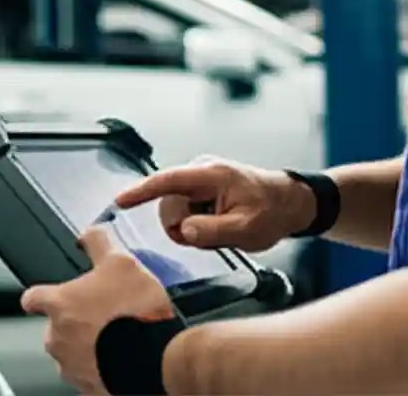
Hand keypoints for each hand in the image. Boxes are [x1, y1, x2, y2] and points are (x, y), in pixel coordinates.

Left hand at [20, 227, 175, 393]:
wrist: (156, 358)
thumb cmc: (135, 312)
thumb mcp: (122, 263)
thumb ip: (99, 244)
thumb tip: (89, 233)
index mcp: (60, 306)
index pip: (32, 298)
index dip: (41, 296)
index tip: (47, 296)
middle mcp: (58, 339)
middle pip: (57, 327)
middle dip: (77, 321)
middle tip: (104, 313)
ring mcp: (72, 368)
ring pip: (73, 353)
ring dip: (90, 344)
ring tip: (119, 336)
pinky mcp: (90, 388)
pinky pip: (92, 373)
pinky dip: (104, 366)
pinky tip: (125, 356)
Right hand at [113, 155, 315, 251]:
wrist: (288, 203)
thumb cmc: (272, 211)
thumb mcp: (247, 229)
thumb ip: (214, 230)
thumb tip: (185, 230)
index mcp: (212, 174)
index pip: (168, 181)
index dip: (141, 191)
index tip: (120, 201)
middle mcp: (201, 172)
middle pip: (170, 206)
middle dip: (185, 227)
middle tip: (215, 235)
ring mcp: (200, 180)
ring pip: (176, 214)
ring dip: (193, 229)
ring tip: (221, 229)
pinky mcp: (200, 190)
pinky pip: (185, 213)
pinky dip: (198, 225)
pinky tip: (218, 225)